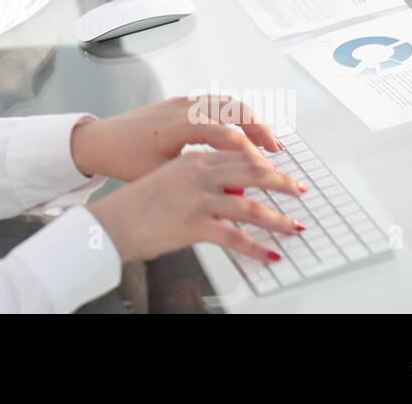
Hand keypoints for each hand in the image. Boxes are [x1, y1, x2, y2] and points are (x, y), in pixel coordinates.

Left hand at [70, 96, 283, 182]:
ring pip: (226, 102)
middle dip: (259, 129)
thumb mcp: (163, 175)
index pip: (227, 135)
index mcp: (179, 125)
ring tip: (265, 141)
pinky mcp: (179, 102)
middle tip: (275, 152)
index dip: (251, 154)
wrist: (100, 141)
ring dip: (249, 119)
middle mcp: (183, 107)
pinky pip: (214, 102)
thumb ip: (198, 180)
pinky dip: (233, 114)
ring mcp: (181, 101)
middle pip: (233, 110)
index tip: (267, 171)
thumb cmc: (125, 160)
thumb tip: (232, 192)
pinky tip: (241, 133)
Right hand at [87, 150, 306, 264]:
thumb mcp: (172, 178)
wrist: (113, 221)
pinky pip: (235, 238)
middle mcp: (199, 174)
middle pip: (253, 174)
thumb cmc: (139, 202)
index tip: (281, 172)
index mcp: (195, 159)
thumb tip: (234, 191)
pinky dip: (257, 249)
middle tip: (299, 192)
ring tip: (294, 227)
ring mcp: (198, 199)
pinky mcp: (194, 224)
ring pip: (251, 208)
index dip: (266, 164)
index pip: (241, 155)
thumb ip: (203, 178)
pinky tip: (270, 256)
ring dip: (278, 220)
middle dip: (281, 184)